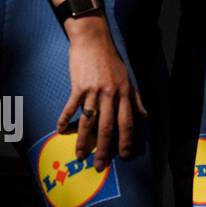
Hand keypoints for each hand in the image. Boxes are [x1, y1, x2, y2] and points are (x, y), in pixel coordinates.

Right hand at [57, 16, 146, 171]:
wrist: (94, 41)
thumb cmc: (111, 60)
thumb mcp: (127, 78)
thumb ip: (135, 99)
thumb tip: (144, 116)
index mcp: (124, 93)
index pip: (127, 121)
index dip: (126, 140)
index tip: (124, 155)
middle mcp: (111, 94)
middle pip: (108, 126)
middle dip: (104, 148)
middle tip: (99, 165)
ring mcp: (94, 90)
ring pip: (89, 120)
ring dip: (83, 140)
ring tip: (80, 154)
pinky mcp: (79, 85)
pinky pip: (72, 106)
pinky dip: (65, 119)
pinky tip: (61, 130)